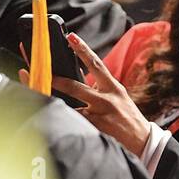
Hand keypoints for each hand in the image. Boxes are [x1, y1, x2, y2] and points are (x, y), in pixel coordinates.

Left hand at [44, 32, 152, 154]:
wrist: (143, 140)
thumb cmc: (129, 118)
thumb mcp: (119, 98)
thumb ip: (102, 89)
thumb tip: (80, 83)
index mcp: (113, 87)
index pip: (96, 64)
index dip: (83, 50)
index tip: (71, 38)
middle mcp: (106, 98)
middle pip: (75, 85)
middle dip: (54, 80)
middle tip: (35, 72)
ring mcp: (100, 114)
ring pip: (69, 106)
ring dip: (54, 104)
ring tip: (38, 100)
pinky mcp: (95, 128)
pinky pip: (73, 121)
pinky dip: (64, 120)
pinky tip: (54, 123)